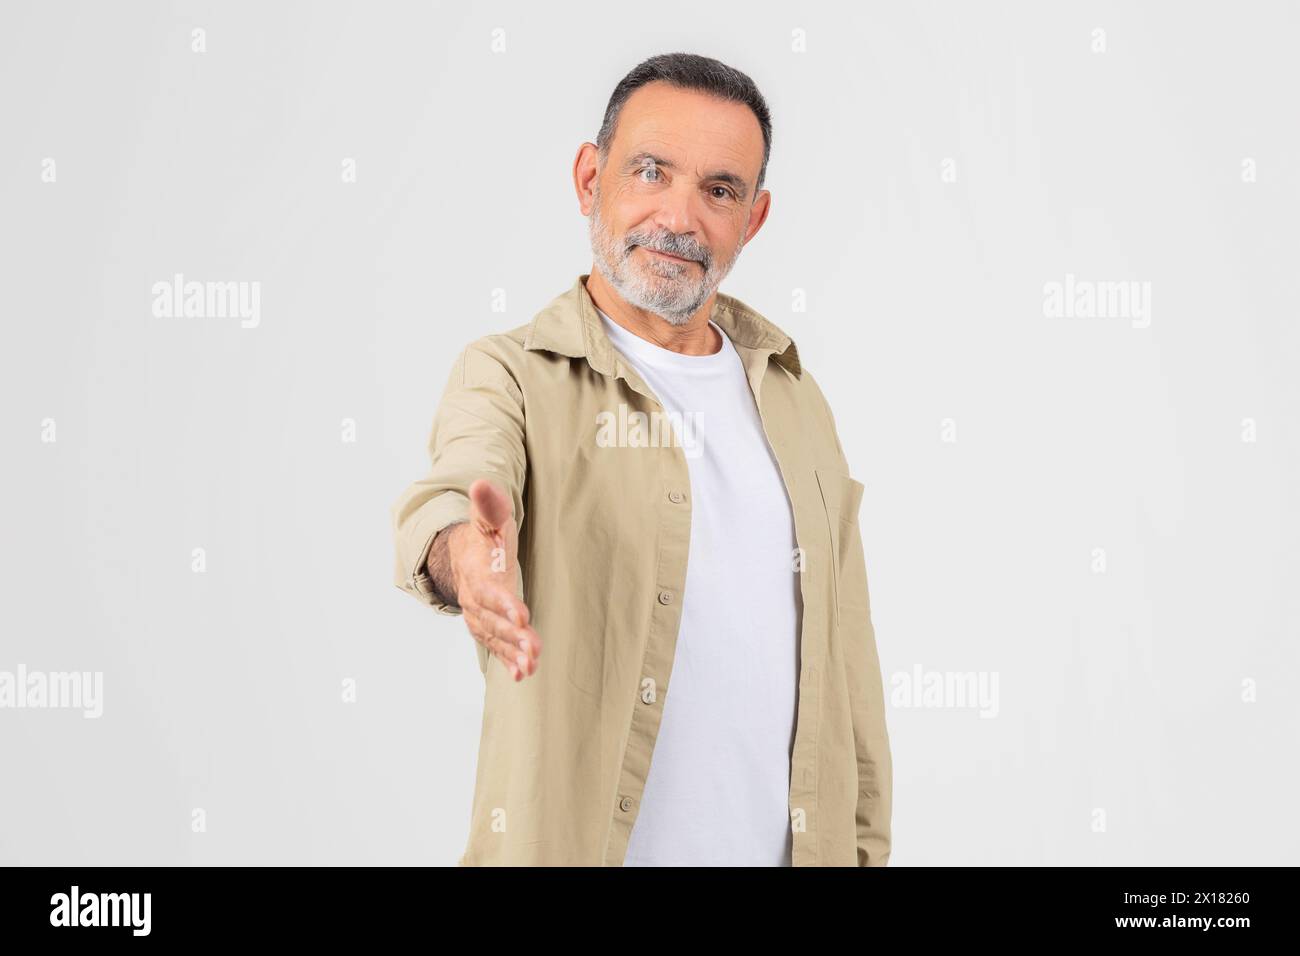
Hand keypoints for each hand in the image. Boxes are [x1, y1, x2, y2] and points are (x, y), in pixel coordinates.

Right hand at [446, 478, 539, 681]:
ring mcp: (480, 618)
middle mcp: (476, 600)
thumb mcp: (488, 520)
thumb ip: (489, 506)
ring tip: (530, 667)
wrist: (461, 560)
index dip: (505, 604)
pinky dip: (509, 662)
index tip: (522, 615)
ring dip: (513, 654)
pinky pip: (497, 649)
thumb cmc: (484, 540)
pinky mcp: (487, 630)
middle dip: (513, 636)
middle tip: (533, 649)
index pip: (490, 591)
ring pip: (496, 639)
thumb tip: (482, 483)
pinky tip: (525, 675)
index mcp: (478, 573)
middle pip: (494, 622)